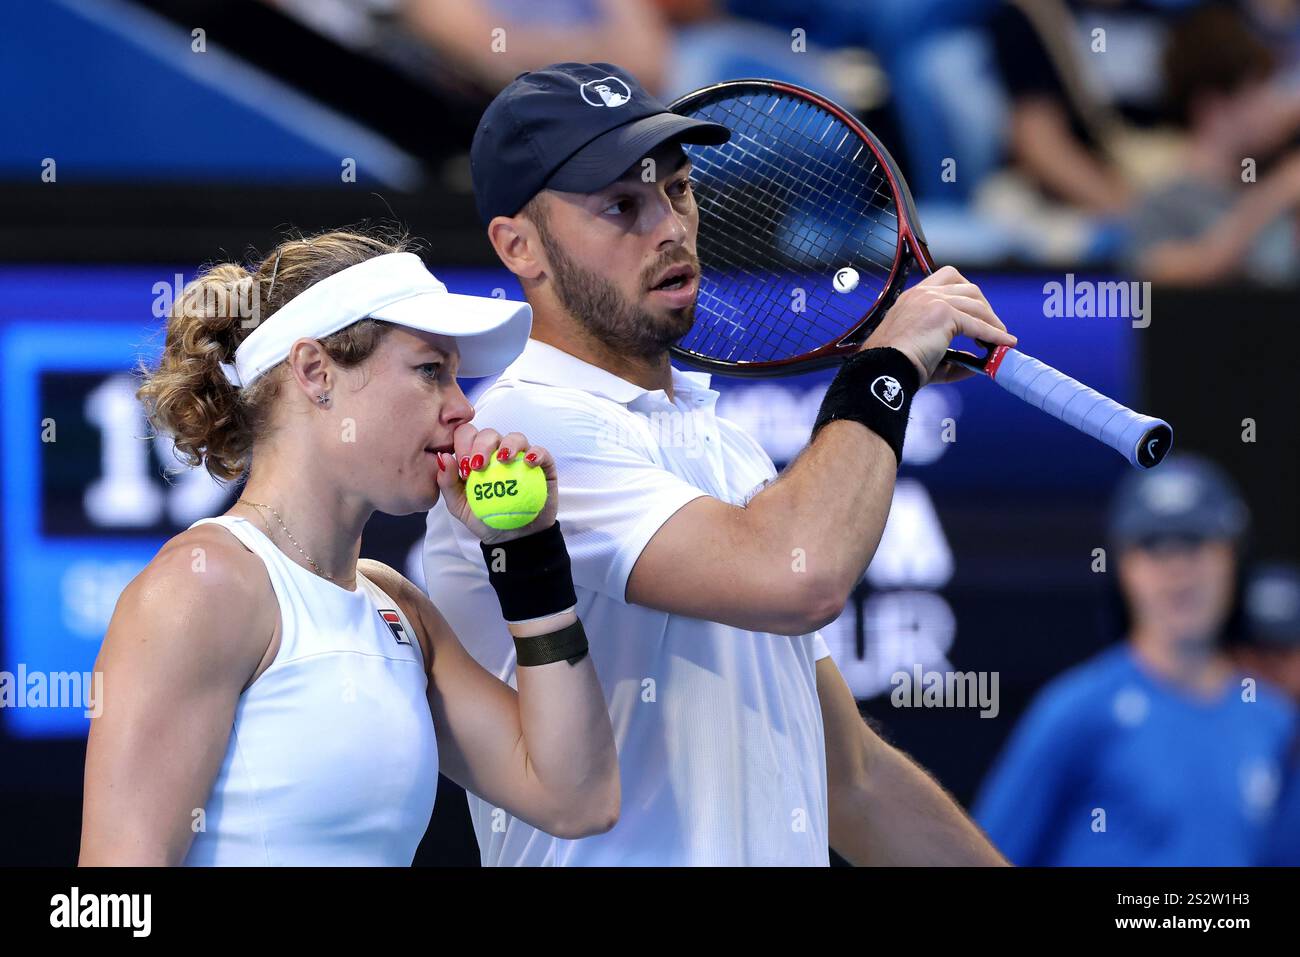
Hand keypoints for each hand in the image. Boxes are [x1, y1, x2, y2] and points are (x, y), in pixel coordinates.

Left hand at [435, 422, 558, 544]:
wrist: (513, 538)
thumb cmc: (485, 518)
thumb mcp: (459, 506)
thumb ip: (447, 483)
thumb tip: (443, 458)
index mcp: (476, 454)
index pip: (467, 435)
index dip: (463, 444)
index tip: (464, 468)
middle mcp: (498, 451)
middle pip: (489, 434)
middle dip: (481, 444)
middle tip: (479, 465)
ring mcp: (521, 457)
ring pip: (516, 438)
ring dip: (508, 445)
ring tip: (503, 460)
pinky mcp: (543, 465)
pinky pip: (541, 453)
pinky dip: (536, 453)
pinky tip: (529, 463)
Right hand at [862, 265, 1016, 385]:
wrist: (884, 369)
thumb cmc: (896, 366)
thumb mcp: (925, 353)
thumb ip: (951, 355)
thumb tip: (975, 364)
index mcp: (913, 297)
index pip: (947, 279)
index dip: (967, 294)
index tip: (977, 313)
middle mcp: (922, 294)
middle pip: (967, 287)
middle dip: (984, 307)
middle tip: (993, 328)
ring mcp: (932, 300)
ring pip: (975, 305)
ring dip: (992, 321)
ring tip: (1001, 338)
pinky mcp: (943, 314)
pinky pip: (977, 324)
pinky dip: (993, 334)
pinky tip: (1003, 343)